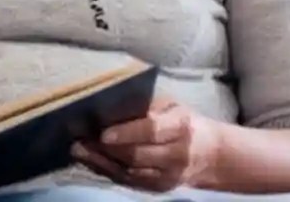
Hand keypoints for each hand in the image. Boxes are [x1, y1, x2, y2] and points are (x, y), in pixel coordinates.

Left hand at [71, 98, 221, 192]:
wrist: (211, 154)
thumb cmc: (183, 121)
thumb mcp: (171, 106)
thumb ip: (147, 105)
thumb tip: (111, 102)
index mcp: (180, 126)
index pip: (152, 130)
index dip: (126, 133)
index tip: (102, 133)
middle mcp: (176, 154)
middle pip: (137, 155)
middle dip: (105, 149)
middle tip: (79, 139)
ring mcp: (168, 175)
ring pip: (130, 171)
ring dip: (101, 162)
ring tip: (78, 149)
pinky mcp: (159, 187)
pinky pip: (129, 181)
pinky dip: (108, 171)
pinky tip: (90, 160)